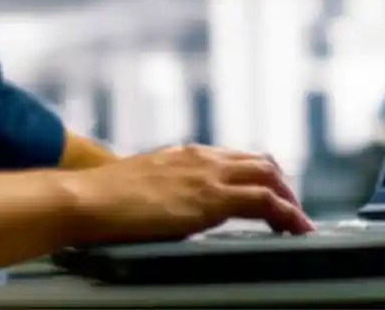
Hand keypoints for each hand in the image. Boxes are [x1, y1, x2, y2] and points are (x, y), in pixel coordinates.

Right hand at [62, 144, 313, 245]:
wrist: (85, 198)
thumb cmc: (100, 201)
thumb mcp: (139, 189)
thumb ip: (161, 193)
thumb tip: (165, 210)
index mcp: (183, 155)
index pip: (234, 158)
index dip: (258, 176)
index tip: (268, 195)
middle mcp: (201, 157)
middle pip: (260, 162)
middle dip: (281, 185)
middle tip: (290, 211)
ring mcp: (208, 175)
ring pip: (269, 175)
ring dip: (289, 198)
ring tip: (299, 222)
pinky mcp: (211, 199)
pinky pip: (265, 201)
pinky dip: (288, 214)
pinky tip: (296, 229)